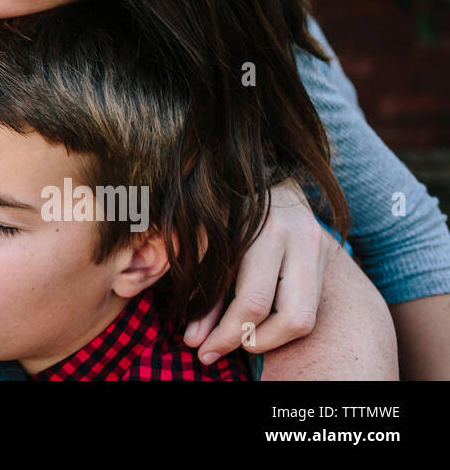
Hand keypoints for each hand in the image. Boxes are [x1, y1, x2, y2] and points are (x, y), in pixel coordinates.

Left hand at [184, 179, 330, 362]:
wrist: (265, 169)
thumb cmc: (226, 203)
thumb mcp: (207, 235)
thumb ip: (203, 287)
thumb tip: (193, 339)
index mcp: (265, 230)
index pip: (252, 301)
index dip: (225, 334)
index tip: (201, 350)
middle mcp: (299, 239)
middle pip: (292, 318)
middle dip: (253, 342)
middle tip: (220, 349)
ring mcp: (318, 248)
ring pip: (307, 319)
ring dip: (271, 339)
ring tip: (238, 338)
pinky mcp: (326, 257)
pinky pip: (310, 307)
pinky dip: (281, 322)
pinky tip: (255, 322)